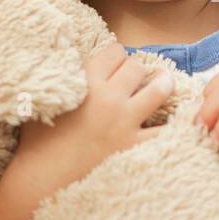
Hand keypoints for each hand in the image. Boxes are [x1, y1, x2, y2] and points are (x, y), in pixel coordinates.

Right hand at [14, 42, 173, 197]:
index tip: (116, 65)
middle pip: (136, 67)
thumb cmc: (37, 141)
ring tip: (164, 83)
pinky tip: (181, 118)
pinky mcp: (134, 147)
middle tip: (133, 80)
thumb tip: (60, 37)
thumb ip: (57, 69)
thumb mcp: (43, 98)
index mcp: (85, 82)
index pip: (114, 52)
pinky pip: (166, 131)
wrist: (41, 182)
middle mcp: (108, 97)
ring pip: (159, 89)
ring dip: (163, 83)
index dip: (117, 57)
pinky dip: (177, 124)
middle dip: (136, 71)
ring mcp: (124, 122)